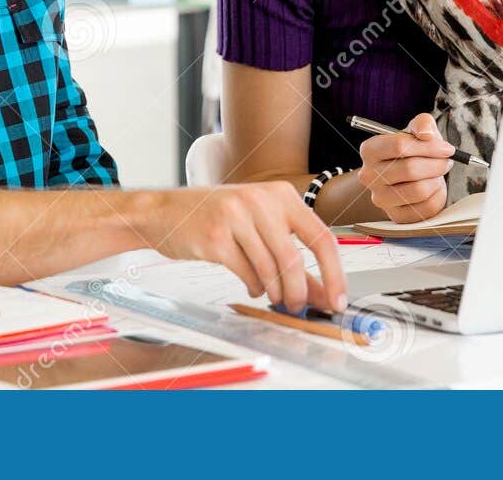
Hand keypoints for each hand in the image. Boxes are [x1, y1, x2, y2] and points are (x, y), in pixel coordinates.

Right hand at [139, 182, 346, 312]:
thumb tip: (323, 292)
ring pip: (270, 270)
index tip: (339, 300)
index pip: (321, 237)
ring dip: (274, 293)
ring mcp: (236, 217)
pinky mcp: (215, 238)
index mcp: (280, 194)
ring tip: (270, 294)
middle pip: (294, 260)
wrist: (164, 211)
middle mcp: (260, 200)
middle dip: (300, 293)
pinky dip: (254, 288)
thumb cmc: (215, 216)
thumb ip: (293, 257)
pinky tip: (251, 286)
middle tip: (298, 307)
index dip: (335, 274)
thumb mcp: (260, 226)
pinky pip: (247, 275)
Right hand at [356, 112, 452, 223]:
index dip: (429, 146)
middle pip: (410, 169)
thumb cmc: (412, 151)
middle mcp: (369, 176)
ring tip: (437, 173)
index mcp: (369, 150)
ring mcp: (380, 198)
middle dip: (436, 164)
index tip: (446, 148)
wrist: (406, 177)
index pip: (399, 146)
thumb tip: (426, 134)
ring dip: (436, 179)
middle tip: (447, 161)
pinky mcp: (396, 216)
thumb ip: (422, 123)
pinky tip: (433, 188)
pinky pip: (426, 207)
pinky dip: (437, 196)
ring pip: (419, 190)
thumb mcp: (416, 130)